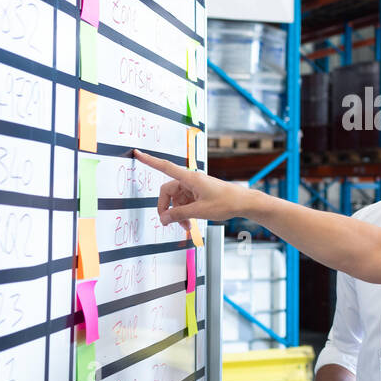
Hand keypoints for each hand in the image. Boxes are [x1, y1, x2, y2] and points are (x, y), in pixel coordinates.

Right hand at [132, 150, 252, 227]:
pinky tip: (189, 223)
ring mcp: (194, 187)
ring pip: (177, 200)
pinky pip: (185, 202)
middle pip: (168, 191)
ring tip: (186, 227)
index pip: (165, 167)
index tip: (137, 153)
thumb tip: (163, 218)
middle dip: (167, 208)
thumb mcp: (199, 211)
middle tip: (167, 222)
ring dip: (177, 213)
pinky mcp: (198, 193)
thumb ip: (179, 214)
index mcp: (189, 178)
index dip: (149, 160)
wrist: (243, 203)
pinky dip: (184, 213)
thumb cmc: (226, 202)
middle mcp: (190, 180)